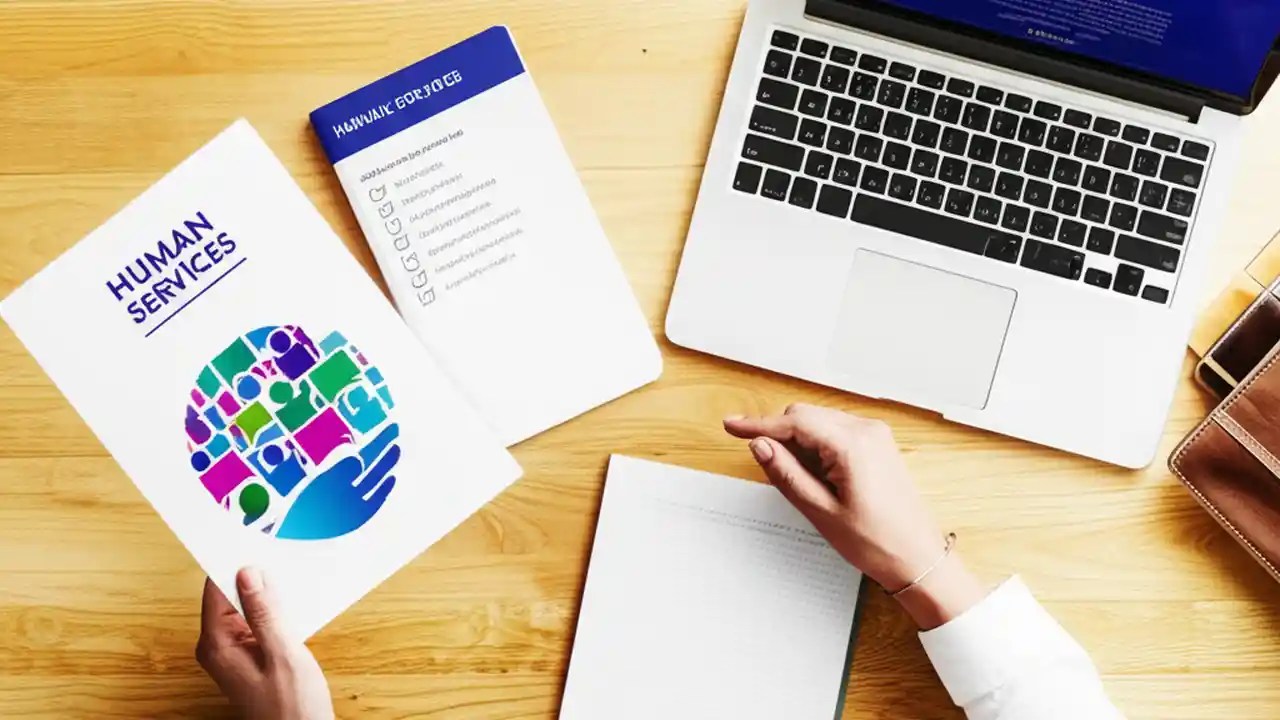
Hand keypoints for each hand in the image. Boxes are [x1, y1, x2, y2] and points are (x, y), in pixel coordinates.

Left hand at [197, 568, 334, 719]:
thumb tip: (247, 574)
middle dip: (255, 577)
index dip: (235, 564)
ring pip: (246, 607)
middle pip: (231, 595)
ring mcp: (233, 651)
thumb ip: (264, 613)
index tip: (253, 541)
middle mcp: (219, 646)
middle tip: (278, 555)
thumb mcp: (282, 654)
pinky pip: (256, 621)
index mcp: (217, 644)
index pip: (216, 589)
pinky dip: (274, 612)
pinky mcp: (249, 655)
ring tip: (291, 581)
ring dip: (268, 595)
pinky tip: (293, 606)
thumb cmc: (291, 707)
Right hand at [725, 404, 986, 628]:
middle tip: (759, 458)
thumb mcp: (821, 512)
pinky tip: (814, 472)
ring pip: (820, 422)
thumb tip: (760, 446)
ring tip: (795, 477)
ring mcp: (876, 436)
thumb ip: (787, 474)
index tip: (732, 425)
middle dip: (778, 432)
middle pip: (806, 416)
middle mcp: (867, 431)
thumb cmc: (878, 543)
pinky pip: (836, 432)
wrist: (919, 559)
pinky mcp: (878, 444)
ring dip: (798, 440)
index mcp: (853, 445)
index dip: (758, 423)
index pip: (794, 422)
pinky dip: (817, 445)